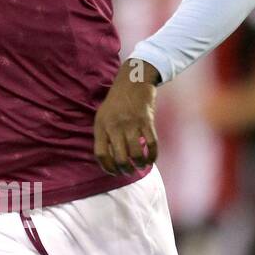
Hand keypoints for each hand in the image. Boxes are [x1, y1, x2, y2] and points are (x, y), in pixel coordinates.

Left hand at [94, 58, 159, 174]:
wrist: (132, 82)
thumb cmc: (116, 102)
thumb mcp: (102, 116)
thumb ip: (103, 135)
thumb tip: (109, 160)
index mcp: (101, 126)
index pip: (101, 154)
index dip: (108, 167)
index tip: (114, 172)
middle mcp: (115, 126)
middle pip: (119, 157)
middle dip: (125, 169)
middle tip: (128, 172)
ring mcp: (131, 124)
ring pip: (136, 153)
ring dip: (140, 164)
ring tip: (141, 166)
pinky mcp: (147, 121)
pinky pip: (152, 144)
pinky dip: (152, 155)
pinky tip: (151, 159)